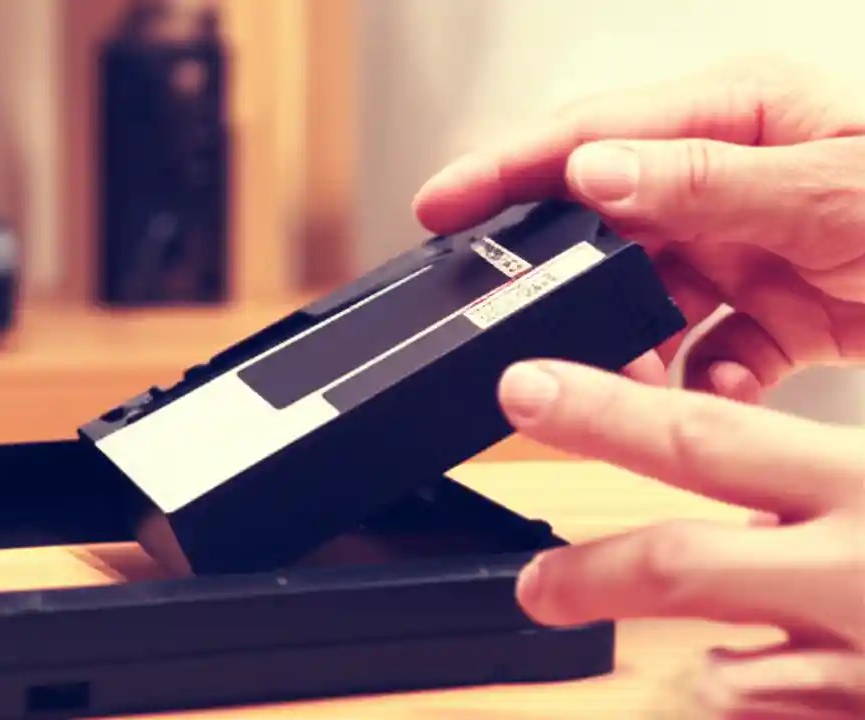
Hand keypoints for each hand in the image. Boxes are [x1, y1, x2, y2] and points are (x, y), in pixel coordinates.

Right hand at [414, 57, 864, 402]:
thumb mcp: (837, 188)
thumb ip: (712, 180)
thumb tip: (595, 170)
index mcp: (734, 116)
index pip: (590, 135)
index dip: (503, 169)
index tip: (436, 205)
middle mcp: (726, 176)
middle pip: (604, 224)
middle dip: (569, 281)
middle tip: (532, 327)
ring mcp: (745, 243)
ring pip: (646, 297)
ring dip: (637, 345)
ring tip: (645, 378)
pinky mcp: (772, 306)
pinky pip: (706, 346)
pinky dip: (701, 376)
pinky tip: (713, 387)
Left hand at [498, 359, 864, 716]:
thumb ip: (831, 461)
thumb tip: (745, 449)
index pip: (704, 438)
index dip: (598, 415)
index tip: (522, 391)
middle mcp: (857, 573)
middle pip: (679, 570)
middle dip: (588, 577)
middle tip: (534, 585)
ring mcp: (864, 664)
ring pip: (723, 679)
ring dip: (700, 660)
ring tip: (711, 653)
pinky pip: (779, 716)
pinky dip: (761, 695)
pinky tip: (783, 670)